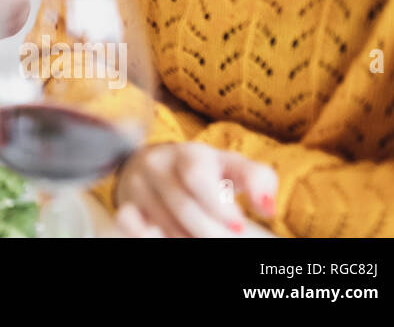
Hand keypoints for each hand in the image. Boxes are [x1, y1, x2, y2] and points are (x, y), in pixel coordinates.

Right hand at [114, 142, 277, 236]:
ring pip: (164, 224)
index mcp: (190, 153)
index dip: (218, 204)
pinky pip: (135, 227)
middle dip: (211, 232)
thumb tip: (267, 207)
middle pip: (184, 208)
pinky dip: (158, 238)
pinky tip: (177, 238)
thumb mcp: (232, 166)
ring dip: (190, 239)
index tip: (240, 225)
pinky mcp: (126, 203)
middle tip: (228, 240)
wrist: (153, 164)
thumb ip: (258, 179)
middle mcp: (159, 164)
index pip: (197, 176)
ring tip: (207, 240)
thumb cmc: (207, 171)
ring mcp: (138, 185)